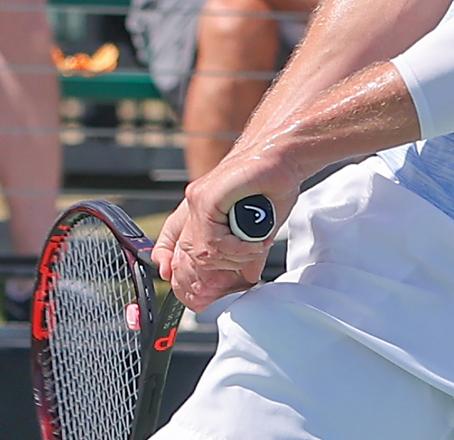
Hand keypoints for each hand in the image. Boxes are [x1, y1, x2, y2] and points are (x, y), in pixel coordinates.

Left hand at [152, 143, 302, 310]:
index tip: (193, 295)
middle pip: (185, 259)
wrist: (283, 158)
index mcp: (200, 212)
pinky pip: (213, 242)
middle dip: (206, 280)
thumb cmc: (271, 187)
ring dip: (233, 260)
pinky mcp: (205, 198)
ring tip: (254, 249)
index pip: (170, 247)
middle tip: (233, 281)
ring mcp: (196, 201)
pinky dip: (236, 249)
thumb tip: (239, 279)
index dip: (176, 274)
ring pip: (201, 255)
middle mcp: (193, 207)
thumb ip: (240, 252)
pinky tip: (252, 242)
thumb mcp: (254, 229)